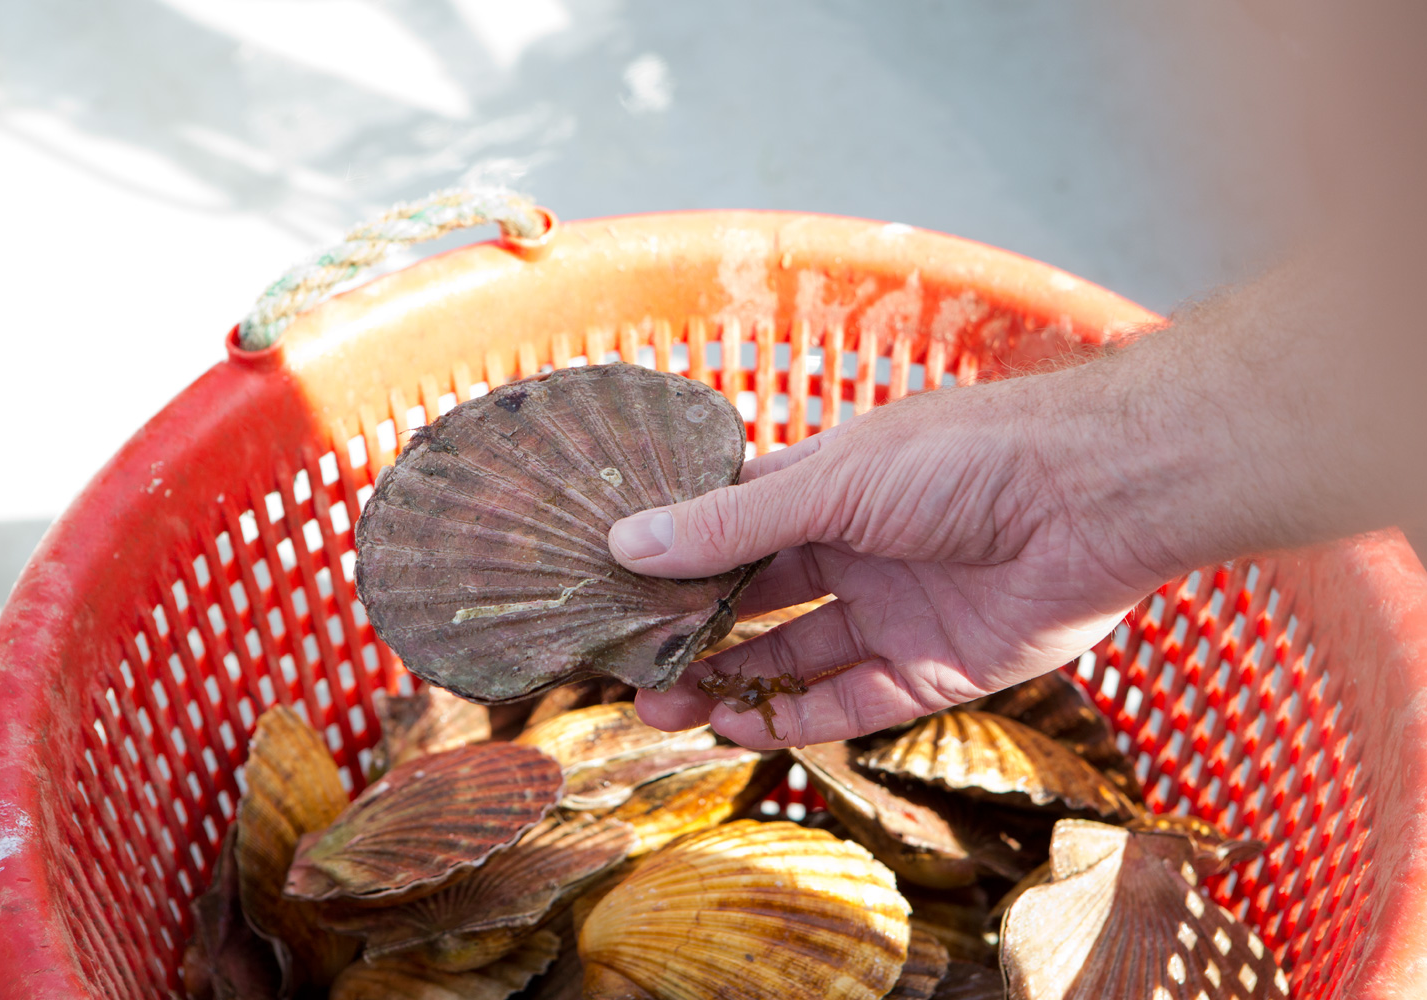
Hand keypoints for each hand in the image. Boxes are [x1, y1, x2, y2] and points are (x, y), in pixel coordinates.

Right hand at [606, 368, 1178, 748]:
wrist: (1093, 496)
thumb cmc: (963, 458)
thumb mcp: (832, 485)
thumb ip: (734, 526)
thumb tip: (629, 543)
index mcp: (828, 488)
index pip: (733, 527)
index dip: (676, 559)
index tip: (614, 592)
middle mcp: (857, 550)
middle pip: (757, 602)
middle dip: (694, 634)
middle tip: (631, 670)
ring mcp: (895, 611)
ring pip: (796, 657)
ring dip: (732, 682)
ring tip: (664, 708)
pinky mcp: (938, 667)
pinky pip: (856, 699)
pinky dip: (799, 715)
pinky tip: (741, 725)